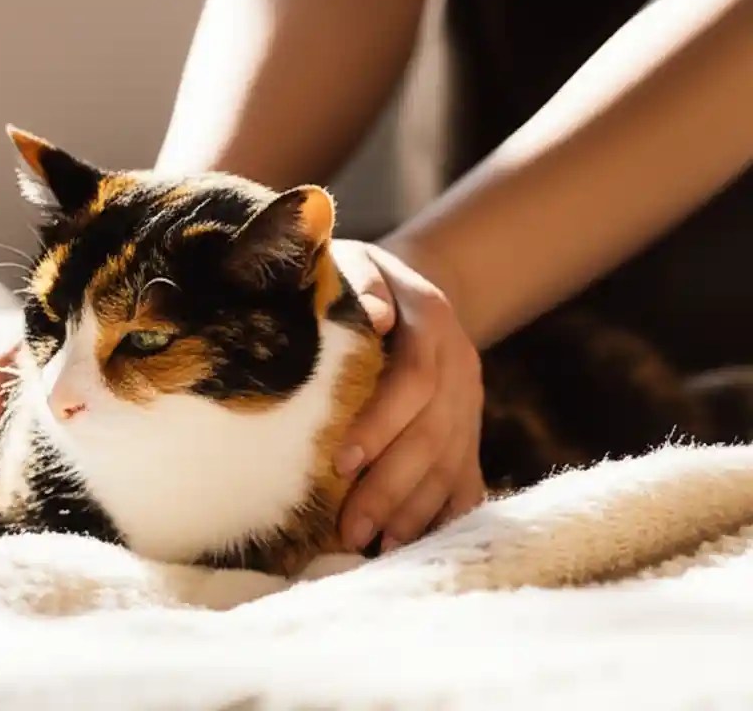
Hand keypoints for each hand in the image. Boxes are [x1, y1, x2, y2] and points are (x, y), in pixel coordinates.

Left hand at [332, 241, 485, 553]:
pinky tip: (410, 546)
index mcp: (431, 321)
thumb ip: (360, 282)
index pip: (414, 380)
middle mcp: (459, 365)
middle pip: (432, 435)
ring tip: (374, 546)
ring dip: (414, 511)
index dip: (381, 423)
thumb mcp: (352, 263)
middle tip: (349, 528)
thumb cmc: (357, 280)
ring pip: (451, 465)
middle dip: (390, 487)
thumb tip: (377, 314)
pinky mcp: (468, 431)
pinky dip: (440, 517)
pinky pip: (465, 481)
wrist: (408, 291)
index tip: (341, 461)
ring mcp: (469, 402)